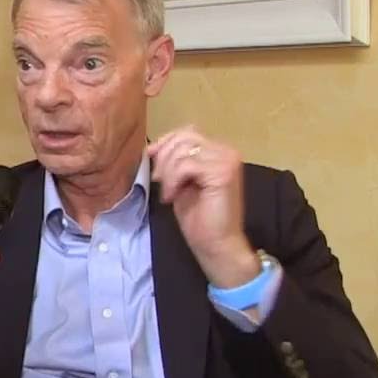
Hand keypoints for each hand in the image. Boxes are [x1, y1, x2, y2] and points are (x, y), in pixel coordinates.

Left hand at [148, 126, 259, 288]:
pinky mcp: (223, 173)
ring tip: (168, 193)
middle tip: (158, 180)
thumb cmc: (199, 217)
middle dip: (164, 157)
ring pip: (183, 151)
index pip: (187, 132)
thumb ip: (175, 162)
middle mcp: (227, 151)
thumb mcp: (180, 181)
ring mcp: (227, 161)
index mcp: (218, 151)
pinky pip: (186, 165)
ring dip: (167, 172)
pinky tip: (172, 196)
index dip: (165, 143)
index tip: (150, 158)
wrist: (216, 244)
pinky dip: (173, 181)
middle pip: (184, 137)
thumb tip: (154, 147)